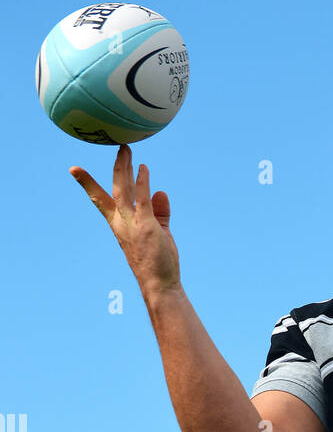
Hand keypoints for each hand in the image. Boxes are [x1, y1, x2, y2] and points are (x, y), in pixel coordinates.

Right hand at [69, 144, 179, 300]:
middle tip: (120, 146)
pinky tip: (144, 169)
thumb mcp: (158, 233)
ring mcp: (132, 224)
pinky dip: (142, 183)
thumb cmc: (158, 262)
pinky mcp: (146, 226)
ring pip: (123, 190)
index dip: (88, 183)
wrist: (158, 284)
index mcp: (119, 225)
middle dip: (117, 167)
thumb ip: (159, 212)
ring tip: (127, 149)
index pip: (100, 200)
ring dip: (125, 168)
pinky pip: (143, 199)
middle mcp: (122, 222)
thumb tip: (160, 192)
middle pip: (113, 189)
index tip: (74, 169)